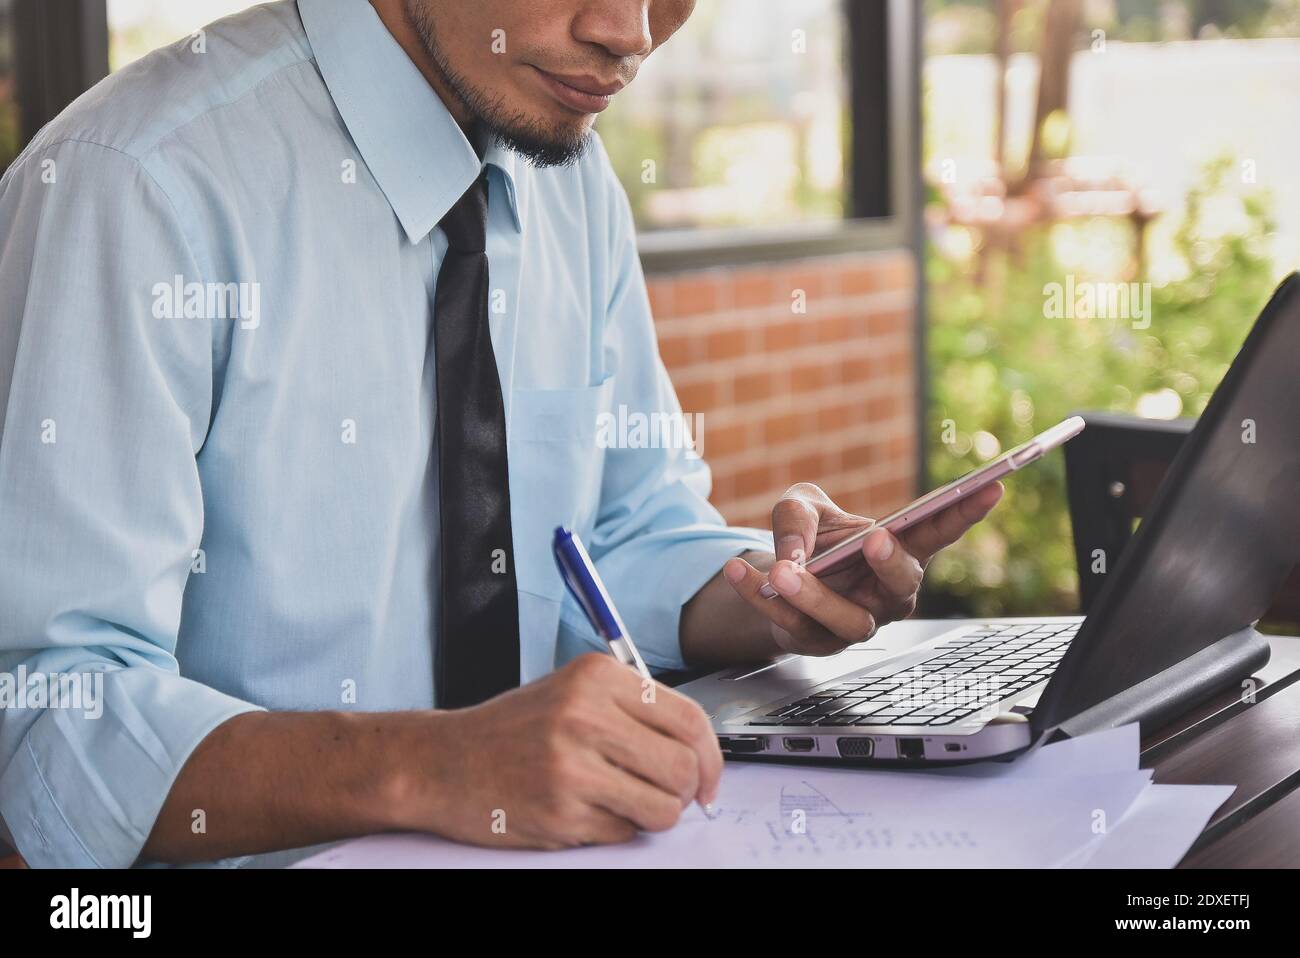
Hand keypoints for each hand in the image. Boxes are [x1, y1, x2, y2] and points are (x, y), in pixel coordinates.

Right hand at [400, 654, 721, 849]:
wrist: (441, 762)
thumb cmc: (511, 729)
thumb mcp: (571, 692)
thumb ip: (633, 710)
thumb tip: (698, 750)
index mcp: (596, 678)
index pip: (689, 719)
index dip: (712, 757)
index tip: (709, 777)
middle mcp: (585, 716)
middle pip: (683, 768)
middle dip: (688, 791)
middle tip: (671, 796)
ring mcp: (572, 767)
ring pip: (663, 807)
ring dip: (656, 815)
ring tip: (627, 803)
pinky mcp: (561, 812)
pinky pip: (625, 832)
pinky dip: (618, 828)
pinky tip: (588, 811)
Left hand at [722, 481, 1003, 656]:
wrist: (768, 578)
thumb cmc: (804, 539)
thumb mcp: (798, 507)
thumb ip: (797, 516)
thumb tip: (794, 551)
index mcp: (897, 552)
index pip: (938, 532)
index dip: (966, 513)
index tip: (991, 486)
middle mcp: (884, 594)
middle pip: (904, 588)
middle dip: (892, 564)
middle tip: (875, 540)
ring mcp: (854, 623)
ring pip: (847, 621)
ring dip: (814, 595)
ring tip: (783, 570)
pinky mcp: (815, 642)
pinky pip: (790, 626)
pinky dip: (758, 595)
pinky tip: (737, 570)